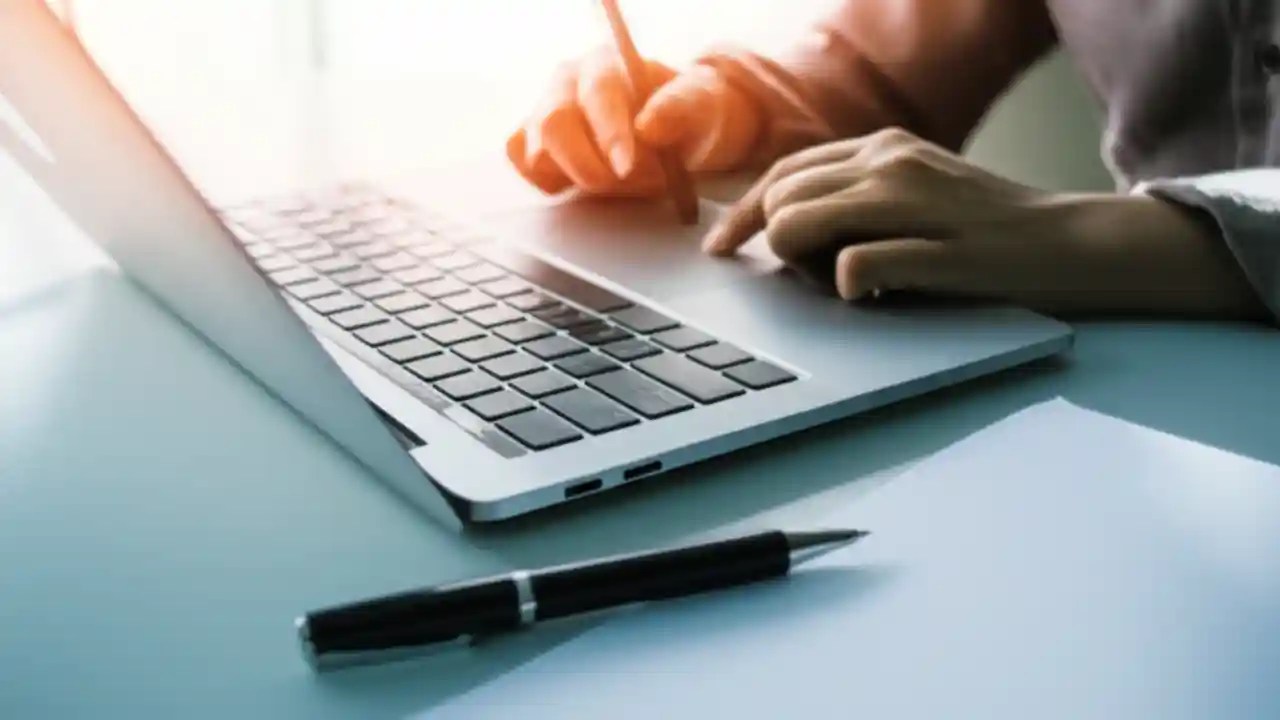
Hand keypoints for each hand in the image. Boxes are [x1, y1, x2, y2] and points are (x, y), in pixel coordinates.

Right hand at [507, 47, 762, 196]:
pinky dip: (553, 184)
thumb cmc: (690, 115)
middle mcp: (567, 84)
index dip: (610, 133)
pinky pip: (527, 168)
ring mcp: (544, 114)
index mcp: (606, 64)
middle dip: (589, 166)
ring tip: (618, 182)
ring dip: (578, 179)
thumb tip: (647, 127)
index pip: (598, 94)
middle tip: (624, 184)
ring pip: (537, 153)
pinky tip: (584, 182)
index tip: (627, 167)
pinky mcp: (533, 145)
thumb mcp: (702, 107)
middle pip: (554, 125)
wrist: (679, 133)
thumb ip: (678, 110)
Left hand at [703, 128, 1263, 317]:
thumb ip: (855, 196)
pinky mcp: (935, 249)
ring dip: (802, 266)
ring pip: (796, 226)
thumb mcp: (914, 193)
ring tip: (847, 284)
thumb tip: (781, 224)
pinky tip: (876, 295)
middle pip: (778, 201)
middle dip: (776, 245)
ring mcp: (912, 203)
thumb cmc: (983, 230)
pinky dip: (848, 288)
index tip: (720, 248)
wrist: (1070, 244)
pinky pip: (851, 268)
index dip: (740, 214)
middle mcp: (888, 163)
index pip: (782, 174)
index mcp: (880, 147)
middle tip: (815, 277)